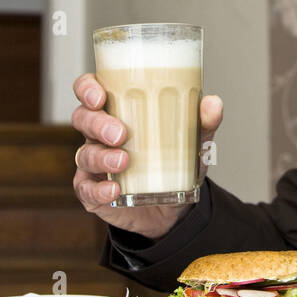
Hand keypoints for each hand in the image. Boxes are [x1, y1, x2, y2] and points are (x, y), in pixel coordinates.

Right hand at [72, 73, 222, 238]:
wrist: (174, 208)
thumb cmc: (175, 162)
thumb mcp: (193, 142)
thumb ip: (203, 122)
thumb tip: (213, 103)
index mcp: (117, 112)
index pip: (89, 90)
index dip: (87, 89)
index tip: (99, 96)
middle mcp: (99, 135)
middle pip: (82, 119)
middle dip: (97, 123)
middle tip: (120, 133)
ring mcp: (93, 164)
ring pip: (85, 153)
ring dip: (101, 156)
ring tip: (124, 161)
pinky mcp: (93, 192)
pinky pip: (86, 189)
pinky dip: (98, 189)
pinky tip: (114, 190)